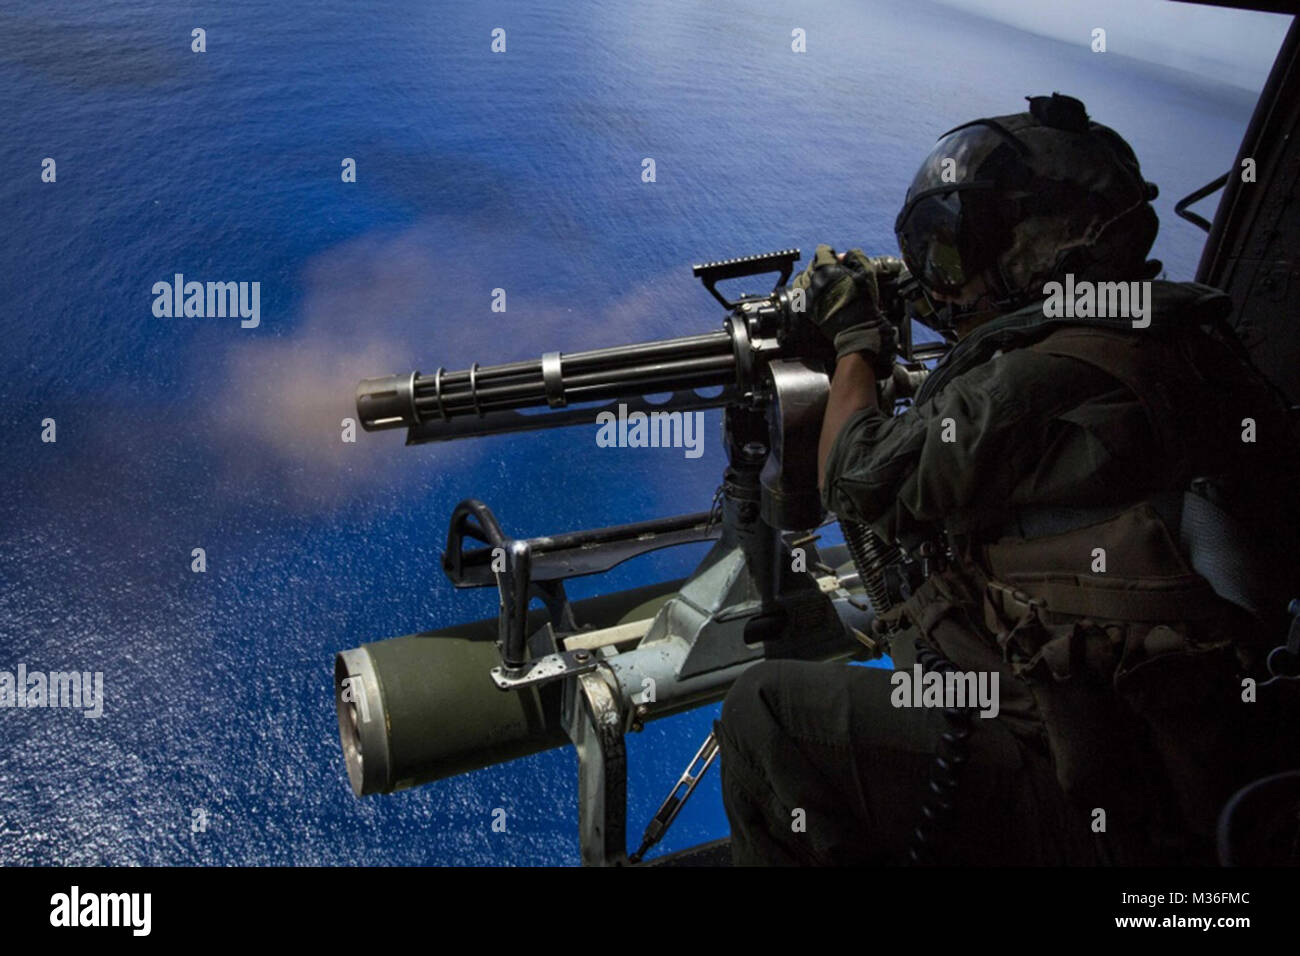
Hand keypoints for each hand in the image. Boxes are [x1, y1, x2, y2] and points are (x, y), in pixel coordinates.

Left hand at [793, 244, 901, 373]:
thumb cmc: (863, 300)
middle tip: (832, 272)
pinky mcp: (806, 306)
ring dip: (812, 276)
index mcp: (828, 268)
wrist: (856, 327)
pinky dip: (806, 289)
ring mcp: (808, 294)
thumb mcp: (866, 272)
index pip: (822, 251)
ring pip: (803, 277)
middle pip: (812, 264)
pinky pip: (800, 292)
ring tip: (823, 282)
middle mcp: (814, 279)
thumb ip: (854, 257)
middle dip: (822, 265)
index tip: (836, 260)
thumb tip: (841, 255)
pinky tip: (815, 292)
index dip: (831, 254)